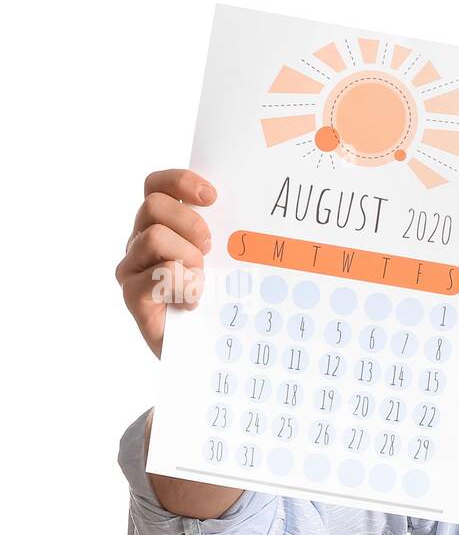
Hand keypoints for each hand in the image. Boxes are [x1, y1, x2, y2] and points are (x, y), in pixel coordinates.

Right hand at [116, 169, 216, 358]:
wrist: (202, 352)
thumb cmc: (216, 302)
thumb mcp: (224, 261)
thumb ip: (222, 235)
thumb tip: (250, 213)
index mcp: (161, 225)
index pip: (157, 185)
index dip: (182, 182)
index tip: (212, 197)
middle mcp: (140, 242)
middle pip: (153, 205)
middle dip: (190, 223)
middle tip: (210, 249)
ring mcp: (132, 268)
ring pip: (154, 237)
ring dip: (188, 258)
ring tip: (200, 281)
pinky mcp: (133, 295)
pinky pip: (156, 275)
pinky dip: (183, 286)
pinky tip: (192, 302)